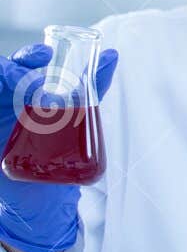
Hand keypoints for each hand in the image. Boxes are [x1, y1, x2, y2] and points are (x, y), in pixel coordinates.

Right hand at [1, 43, 118, 251]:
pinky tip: (2, 119)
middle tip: (29, 74)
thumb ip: (91, 87)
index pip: (21, 65)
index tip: (44, 54)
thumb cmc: (58, 151)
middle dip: (13, 67)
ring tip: (13, 87)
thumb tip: (111, 54)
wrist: (43, 197)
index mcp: (25, 93)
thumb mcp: (78, 118)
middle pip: (2, 74)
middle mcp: (6, 103)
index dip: (29, 56)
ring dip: (2, 83)